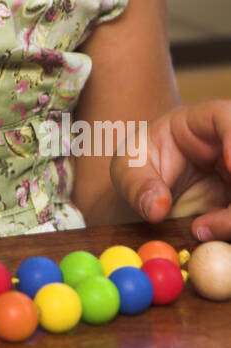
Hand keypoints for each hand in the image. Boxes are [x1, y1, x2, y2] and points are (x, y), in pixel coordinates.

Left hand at [110, 100, 230, 240]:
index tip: (229, 164)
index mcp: (201, 121)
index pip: (226, 115)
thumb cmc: (140, 162)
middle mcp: (228, 143)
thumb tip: (156, 208)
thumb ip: (138, 186)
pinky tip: (208, 231)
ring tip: (200, 228)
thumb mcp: (128, 169)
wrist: (148, 184)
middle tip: (218, 217)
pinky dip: (230, 226)